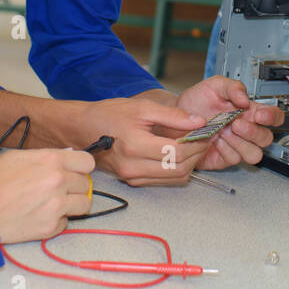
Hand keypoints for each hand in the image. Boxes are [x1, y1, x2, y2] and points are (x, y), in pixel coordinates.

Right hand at [0, 148, 94, 244]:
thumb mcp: (16, 157)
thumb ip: (44, 158)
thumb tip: (63, 159)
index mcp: (51, 160)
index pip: (87, 162)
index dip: (80, 167)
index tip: (75, 172)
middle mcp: (58, 181)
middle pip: (85, 184)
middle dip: (73, 186)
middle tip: (57, 189)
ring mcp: (56, 206)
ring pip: (83, 205)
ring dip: (71, 204)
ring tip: (53, 204)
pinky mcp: (50, 227)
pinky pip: (65, 223)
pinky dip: (56, 221)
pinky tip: (39, 216)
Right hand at [78, 97, 211, 186]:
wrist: (81, 129)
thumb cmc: (109, 114)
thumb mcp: (142, 107)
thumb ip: (172, 115)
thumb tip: (199, 121)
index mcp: (135, 146)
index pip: (178, 151)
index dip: (197, 143)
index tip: (207, 132)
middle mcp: (133, 167)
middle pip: (179, 168)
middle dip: (197, 154)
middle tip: (205, 139)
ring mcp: (132, 177)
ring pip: (174, 178)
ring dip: (189, 163)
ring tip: (194, 145)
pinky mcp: (132, 181)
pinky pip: (163, 180)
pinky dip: (176, 169)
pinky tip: (179, 154)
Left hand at [173, 76, 282, 169]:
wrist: (176, 119)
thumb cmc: (196, 102)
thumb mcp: (214, 86)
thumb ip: (232, 87)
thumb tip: (245, 99)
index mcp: (249, 111)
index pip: (273, 116)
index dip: (272, 117)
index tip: (260, 115)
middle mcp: (246, 130)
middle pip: (266, 138)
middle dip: (253, 132)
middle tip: (236, 124)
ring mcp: (237, 145)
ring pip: (254, 154)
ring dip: (240, 144)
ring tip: (223, 133)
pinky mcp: (225, 158)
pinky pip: (234, 159)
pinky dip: (225, 150)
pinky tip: (214, 141)